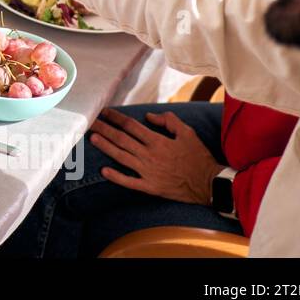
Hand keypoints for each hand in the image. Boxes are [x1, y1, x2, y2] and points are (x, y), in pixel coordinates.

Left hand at [89, 108, 223, 205]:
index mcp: (158, 141)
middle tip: (89, 122)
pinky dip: (116, 177)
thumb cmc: (199, 157)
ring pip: (122, 157)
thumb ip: (168, 121)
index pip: (131, 126)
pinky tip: (104, 171)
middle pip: (122, 139)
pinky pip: (130, 182)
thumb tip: (149, 115)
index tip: (104, 112)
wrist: (209, 184)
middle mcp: (150, 155)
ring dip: (105, 147)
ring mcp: (149, 172)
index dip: (116, 118)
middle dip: (104, 129)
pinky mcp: (150, 187)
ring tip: (92, 138)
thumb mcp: (188, 133)